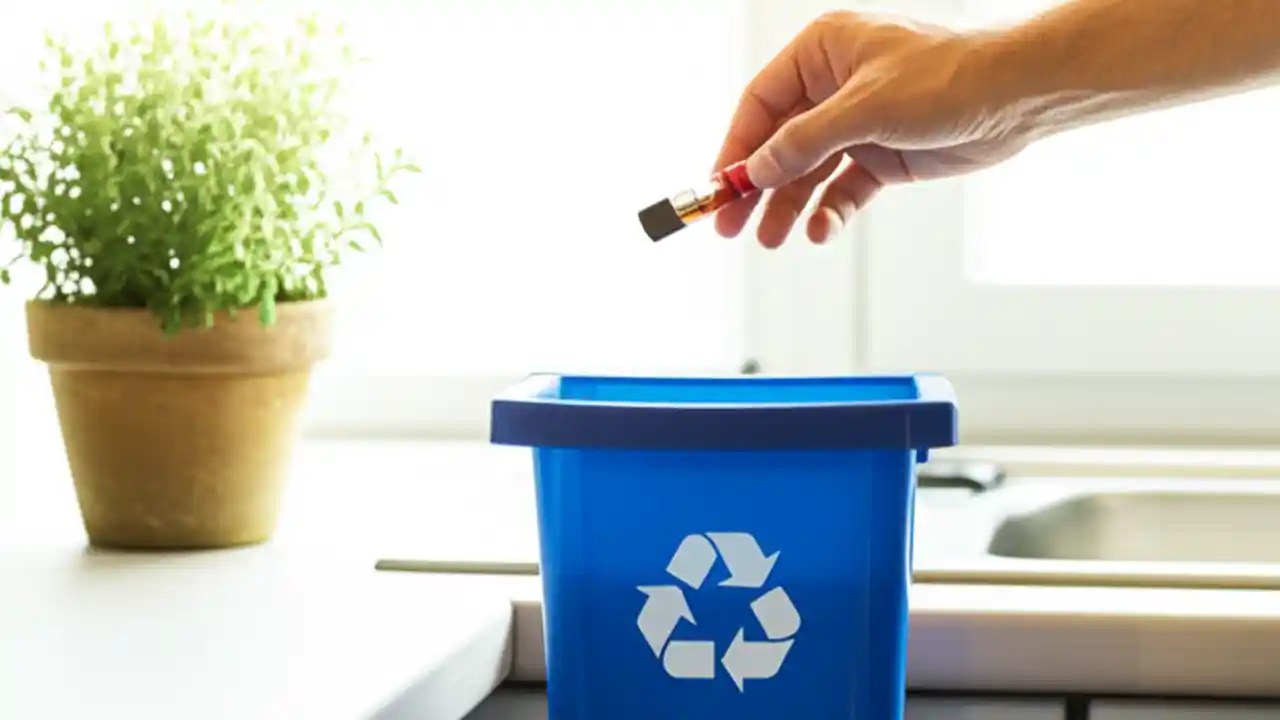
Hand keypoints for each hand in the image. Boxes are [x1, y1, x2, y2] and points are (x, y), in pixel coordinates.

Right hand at [713, 12, 1030, 247]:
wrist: (1018, 96)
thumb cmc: (949, 76)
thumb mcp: (867, 108)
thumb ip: (806, 141)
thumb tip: (757, 170)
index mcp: (822, 52)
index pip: (760, 103)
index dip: (737, 147)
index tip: (720, 187)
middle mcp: (834, 86)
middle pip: (778, 142)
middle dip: (756, 186)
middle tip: (729, 226)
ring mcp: (859, 123)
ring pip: (808, 172)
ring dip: (788, 206)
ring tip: (770, 239)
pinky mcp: (883, 155)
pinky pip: (843, 189)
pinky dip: (830, 212)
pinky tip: (820, 231)